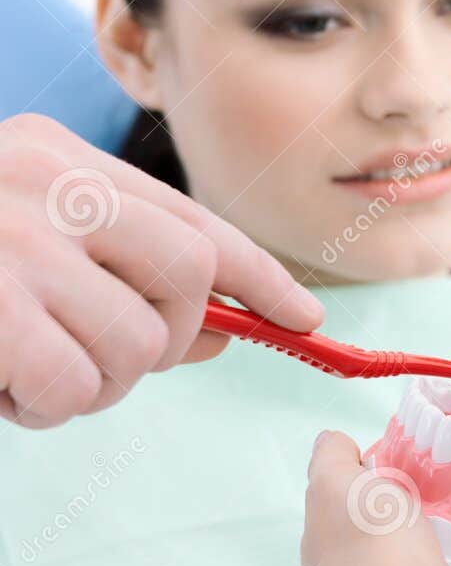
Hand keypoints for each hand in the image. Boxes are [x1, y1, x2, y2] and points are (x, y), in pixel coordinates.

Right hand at [0, 114, 322, 426]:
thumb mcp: (32, 241)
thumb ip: (124, 272)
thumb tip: (226, 331)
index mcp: (57, 156)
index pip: (191, 215)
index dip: (260, 274)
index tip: (305, 316)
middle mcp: (46, 184)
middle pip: (191, 272)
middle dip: (174, 336)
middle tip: (104, 362)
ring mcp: (20, 242)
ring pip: (139, 344)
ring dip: (97, 385)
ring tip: (29, 372)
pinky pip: (72, 387)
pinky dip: (43, 409)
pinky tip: (2, 387)